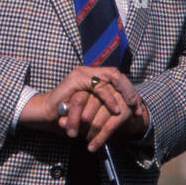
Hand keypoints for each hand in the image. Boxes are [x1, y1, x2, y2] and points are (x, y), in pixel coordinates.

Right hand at [19, 67, 148, 152]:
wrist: (47, 112)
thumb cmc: (69, 113)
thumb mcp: (91, 109)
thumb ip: (105, 106)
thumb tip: (127, 112)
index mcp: (93, 76)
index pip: (117, 78)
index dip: (130, 91)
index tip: (138, 107)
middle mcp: (89, 71)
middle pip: (117, 74)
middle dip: (130, 90)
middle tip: (137, 105)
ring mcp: (83, 73)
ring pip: (111, 76)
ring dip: (124, 92)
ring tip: (131, 105)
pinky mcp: (77, 78)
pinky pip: (99, 87)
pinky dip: (109, 98)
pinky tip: (115, 109)